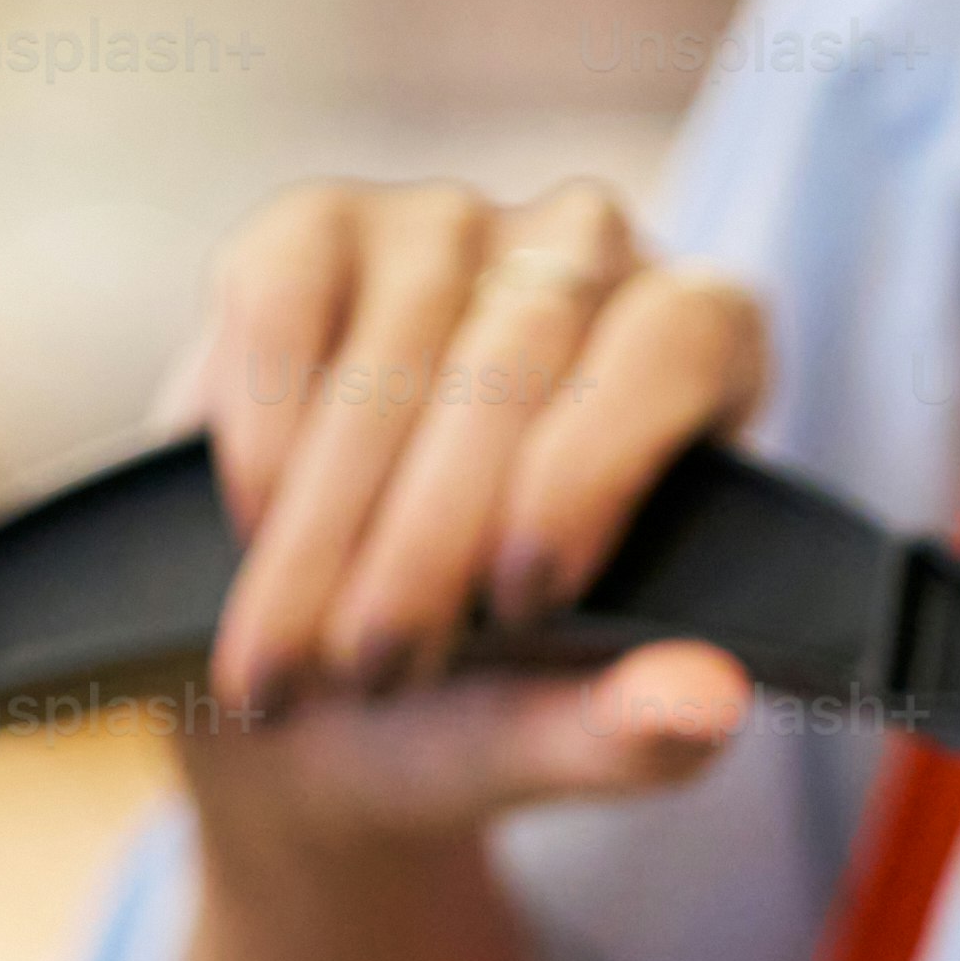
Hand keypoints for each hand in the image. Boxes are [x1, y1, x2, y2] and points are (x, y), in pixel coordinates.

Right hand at [166, 173, 771, 844]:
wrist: (300, 683)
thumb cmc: (458, 698)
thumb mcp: (538, 734)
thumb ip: (628, 732)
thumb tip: (704, 706)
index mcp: (694, 350)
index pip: (679, 339)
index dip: (598, 460)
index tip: (525, 596)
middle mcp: (585, 253)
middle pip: (522, 352)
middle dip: (430, 535)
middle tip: (375, 670)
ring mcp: (446, 225)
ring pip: (395, 341)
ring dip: (331, 517)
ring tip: (291, 656)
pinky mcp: (314, 228)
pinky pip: (285, 296)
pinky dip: (264, 424)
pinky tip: (254, 524)